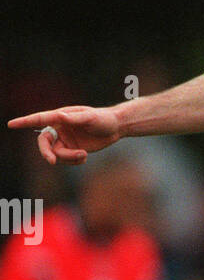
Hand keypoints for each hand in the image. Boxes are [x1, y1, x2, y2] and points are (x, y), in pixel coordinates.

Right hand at [7, 105, 123, 164]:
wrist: (116, 128)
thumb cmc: (103, 119)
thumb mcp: (90, 117)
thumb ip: (75, 118)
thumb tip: (60, 117)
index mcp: (61, 117)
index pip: (39, 119)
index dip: (24, 122)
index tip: (11, 124)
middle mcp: (60, 128)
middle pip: (44, 142)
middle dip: (46, 152)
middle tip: (52, 161)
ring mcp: (65, 140)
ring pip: (57, 154)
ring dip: (68, 158)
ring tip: (83, 155)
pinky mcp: (72, 150)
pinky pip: (66, 160)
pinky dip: (74, 162)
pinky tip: (84, 157)